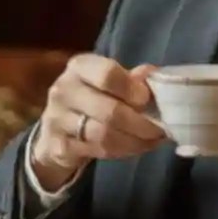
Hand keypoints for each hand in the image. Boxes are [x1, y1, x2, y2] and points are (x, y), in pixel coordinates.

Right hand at [29, 54, 164, 190]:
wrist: (57, 129)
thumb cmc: (92, 97)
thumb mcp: (109, 81)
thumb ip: (132, 78)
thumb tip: (152, 75)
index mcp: (79, 66)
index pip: (107, 74)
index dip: (131, 88)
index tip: (147, 99)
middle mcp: (64, 90)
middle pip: (109, 111)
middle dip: (141, 123)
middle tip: (160, 128)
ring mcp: (58, 120)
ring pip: (104, 136)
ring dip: (135, 141)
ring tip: (153, 140)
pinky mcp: (59, 146)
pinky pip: (98, 151)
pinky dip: (124, 151)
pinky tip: (137, 147)